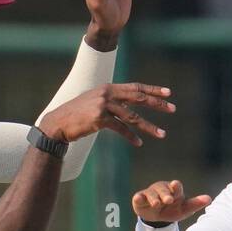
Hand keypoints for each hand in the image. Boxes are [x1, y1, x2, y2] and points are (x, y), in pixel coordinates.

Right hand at [38, 82, 173, 146]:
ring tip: (162, 134)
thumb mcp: (95, 101)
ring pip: (132, 116)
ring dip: (149, 126)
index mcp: (109, 87)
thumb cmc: (77, 114)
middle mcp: (107, 93)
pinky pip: (120, 128)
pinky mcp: (99, 119)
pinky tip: (139, 143)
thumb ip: (112, 100)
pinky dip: (131, 136)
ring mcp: (103, 105)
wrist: (59, 122)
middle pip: (138, 98)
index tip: (168, 92)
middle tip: (173, 109)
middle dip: (157, 103)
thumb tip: (127, 105)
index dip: (153, 89)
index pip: (136, 87)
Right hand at [132, 179, 210, 224]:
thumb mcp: (184, 209)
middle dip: (165, 194)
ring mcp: (150, 194)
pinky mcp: (140, 199)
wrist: (157, 218)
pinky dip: (138, 198)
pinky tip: (138, 198)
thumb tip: (209, 198)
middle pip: (163, 189)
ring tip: (157, 204)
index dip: (176, 187)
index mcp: (173, 191)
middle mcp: (162, 190)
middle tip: (168, 200)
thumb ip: (195, 204)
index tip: (175, 185)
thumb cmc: (172, 210)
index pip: (176, 188)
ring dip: (154, 198)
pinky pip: (138, 197)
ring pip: (151, 194)